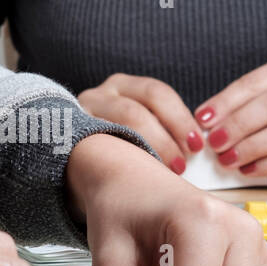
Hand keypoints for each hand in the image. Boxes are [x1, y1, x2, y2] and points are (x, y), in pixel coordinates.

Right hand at [77, 73, 203, 175]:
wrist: (71, 165)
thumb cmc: (115, 151)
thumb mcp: (139, 133)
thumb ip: (164, 134)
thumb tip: (197, 150)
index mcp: (124, 86)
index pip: (157, 94)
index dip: (180, 119)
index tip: (197, 146)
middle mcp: (100, 95)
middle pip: (136, 110)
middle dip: (164, 139)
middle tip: (182, 166)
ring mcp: (80, 114)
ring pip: (116, 128)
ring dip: (146, 151)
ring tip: (161, 174)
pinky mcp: (68, 134)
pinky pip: (97, 145)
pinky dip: (120, 161)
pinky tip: (132, 179)